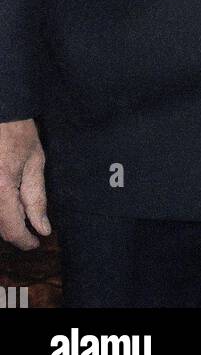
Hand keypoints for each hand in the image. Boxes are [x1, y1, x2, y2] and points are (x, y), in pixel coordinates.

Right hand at [0, 119, 49, 249]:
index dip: (25, 241)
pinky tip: (8, 192)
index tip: (36, 242)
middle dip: (15, 229)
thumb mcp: (35, 162)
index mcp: (1, 188)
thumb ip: (36, 198)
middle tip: (32, 221)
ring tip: (19, 203)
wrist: (0, 112)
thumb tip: (42, 228)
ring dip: (5, 217)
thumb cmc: (17, 132)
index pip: (11, 230)